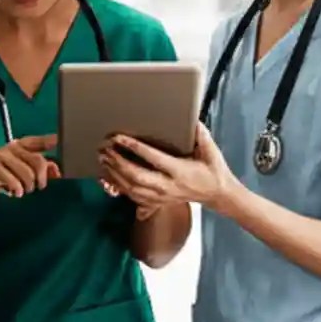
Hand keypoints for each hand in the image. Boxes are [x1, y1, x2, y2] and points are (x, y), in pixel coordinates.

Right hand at [0, 134, 60, 200]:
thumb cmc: (2, 177)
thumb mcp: (24, 172)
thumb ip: (42, 169)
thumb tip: (57, 171)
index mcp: (21, 145)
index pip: (39, 141)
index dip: (50, 141)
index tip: (59, 142)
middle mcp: (12, 147)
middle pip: (38, 161)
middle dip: (41, 178)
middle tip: (38, 187)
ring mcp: (0, 155)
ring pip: (27, 173)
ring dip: (28, 187)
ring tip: (23, 191)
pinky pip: (12, 180)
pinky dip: (17, 189)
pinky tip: (14, 193)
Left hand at [98, 124, 238, 210]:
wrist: (217, 194)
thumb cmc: (212, 170)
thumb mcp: (211, 151)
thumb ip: (201, 135)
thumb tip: (191, 120)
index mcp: (180, 172)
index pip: (154, 158)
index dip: (135, 147)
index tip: (119, 137)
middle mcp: (168, 186)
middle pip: (137, 176)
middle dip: (118, 163)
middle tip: (105, 149)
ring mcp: (162, 196)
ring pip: (132, 188)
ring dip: (114, 174)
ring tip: (103, 159)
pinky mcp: (157, 201)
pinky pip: (133, 196)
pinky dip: (118, 186)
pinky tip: (107, 176)